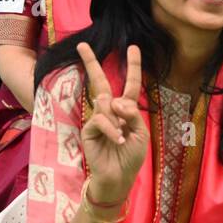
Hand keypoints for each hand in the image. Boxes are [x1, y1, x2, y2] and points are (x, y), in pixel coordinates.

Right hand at [77, 42, 148, 199]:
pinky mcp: (88, 130)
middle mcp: (110, 111)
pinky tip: (117, 140)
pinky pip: (100, 119)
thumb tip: (116, 101)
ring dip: (118, 119)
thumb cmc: (131, 156)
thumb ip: (132, 115)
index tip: (132, 47)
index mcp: (126, 111)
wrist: (119, 177)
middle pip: (101, 82)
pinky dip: (112, 129)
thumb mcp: (140, 134)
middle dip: (92, 63)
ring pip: (106, 103)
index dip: (132, 67)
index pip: (130, 85)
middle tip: (82, 45)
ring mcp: (98, 119)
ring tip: (122, 136)